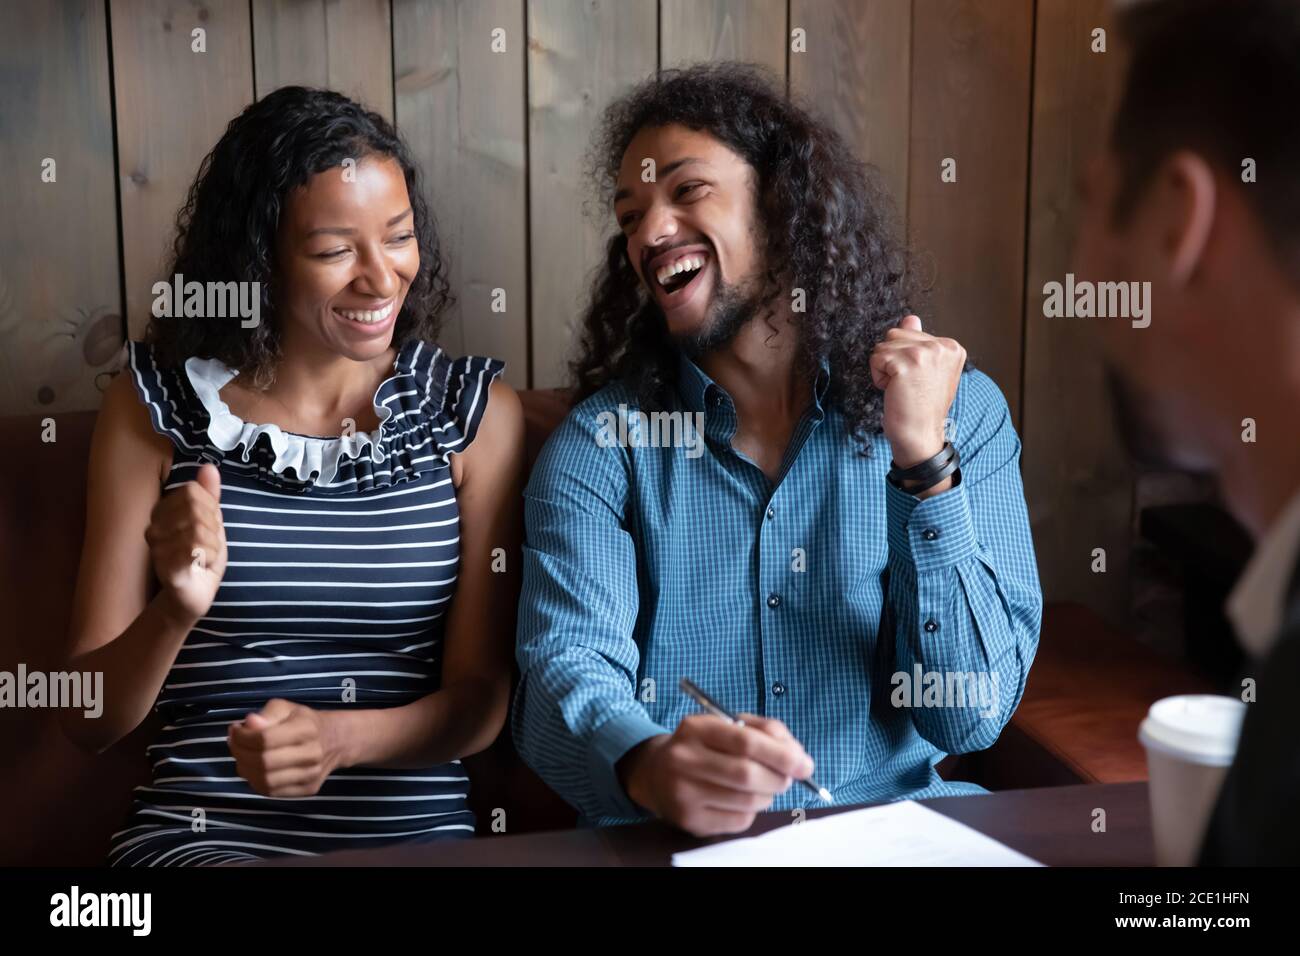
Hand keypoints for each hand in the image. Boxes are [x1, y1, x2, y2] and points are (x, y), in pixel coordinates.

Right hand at [145, 463, 226, 624]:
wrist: (194, 594)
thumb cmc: (201, 556)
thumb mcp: (211, 521)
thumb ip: (209, 495)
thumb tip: (209, 466)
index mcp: (164, 511)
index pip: (193, 492)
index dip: (210, 509)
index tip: (209, 527)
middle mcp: (154, 527)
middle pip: (195, 509)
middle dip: (213, 528)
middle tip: (208, 545)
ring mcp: (157, 548)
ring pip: (198, 530)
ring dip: (213, 546)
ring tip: (205, 557)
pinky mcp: (165, 568)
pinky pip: (192, 550)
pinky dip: (207, 557)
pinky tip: (201, 565)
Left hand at [228, 699, 346, 797]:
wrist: (335, 740)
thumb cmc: (304, 721)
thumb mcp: (287, 708)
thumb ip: (267, 714)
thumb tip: (249, 724)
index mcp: (307, 728)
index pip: (265, 739)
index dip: (242, 737)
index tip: (235, 730)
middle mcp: (312, 753)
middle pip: (263, 762)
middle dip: (239, 753)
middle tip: (234, 744)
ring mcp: (311, 774)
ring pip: (265, 781)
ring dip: (245, 770)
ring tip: (242, 757)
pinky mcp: (308, 789)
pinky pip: (272, 792)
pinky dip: (255, 782)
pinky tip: (254, 769)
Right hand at [619, 714, 813, 835]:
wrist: (656, 773)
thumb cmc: (704, 746)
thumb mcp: (727, 726)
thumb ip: (765, 732)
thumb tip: (798, 758)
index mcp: (696, 728)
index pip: (745, 741)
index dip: (781, 754)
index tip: (804, 764)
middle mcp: (683, 759)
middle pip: (747, 774)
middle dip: (778, 778)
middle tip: (788, 778)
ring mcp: (683, 792)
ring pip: (747, 801)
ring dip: (767, 796)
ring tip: (763, 787)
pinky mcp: (688, 819)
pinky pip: (738, 821)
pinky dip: (751, 812)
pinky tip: (742, 800)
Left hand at [869, 315, 965, 466]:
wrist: (920, 435)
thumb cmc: (921, 407)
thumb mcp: (926, 370)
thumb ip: (919, 342)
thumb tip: (910, 318)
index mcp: (951, 347)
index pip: (909, 333)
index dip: (904, 358)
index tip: (918, 381)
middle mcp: (942, 346)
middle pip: (894, 334)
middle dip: (892, 360)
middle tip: (907, 386)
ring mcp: (926, 353)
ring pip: (883, 345)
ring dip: (884, 368)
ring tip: (901, 388)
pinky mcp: (907, 363)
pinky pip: (876, 358)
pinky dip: (878, 376)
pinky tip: (894, 391)